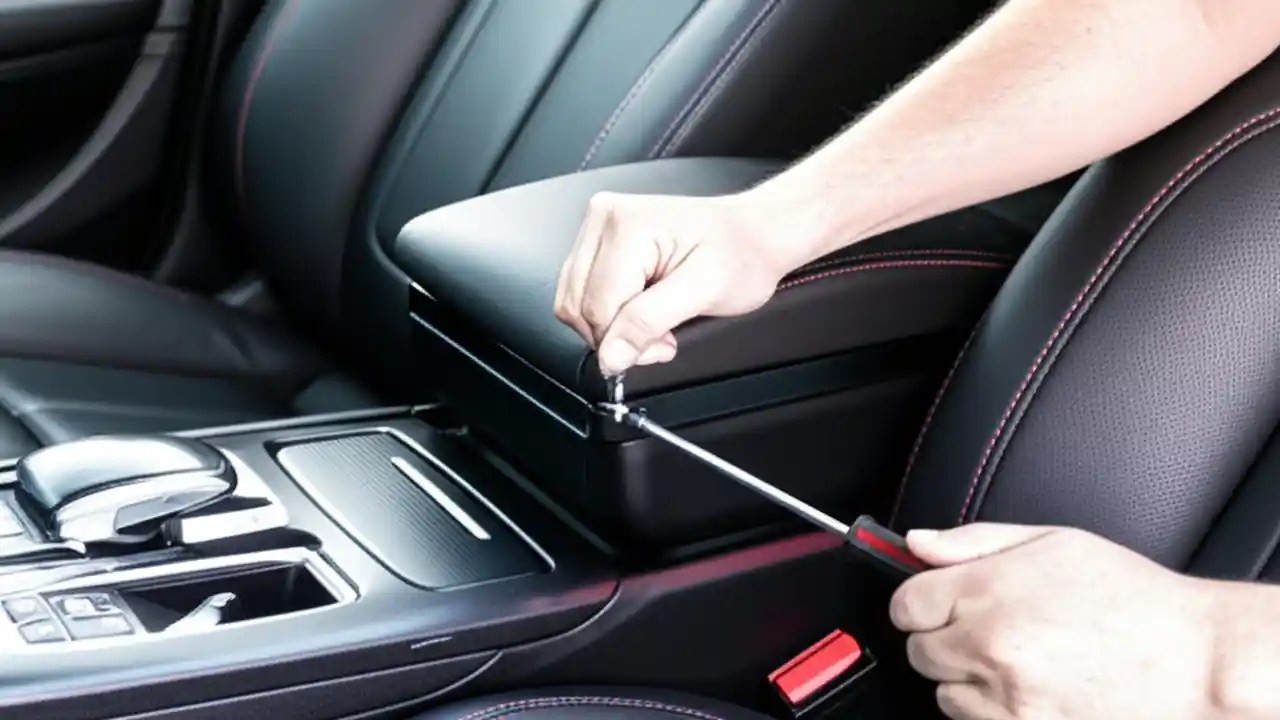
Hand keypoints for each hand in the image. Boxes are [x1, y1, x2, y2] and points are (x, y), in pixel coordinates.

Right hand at [553, 191, 794, 375]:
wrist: (754, 234)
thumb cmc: (740, 254)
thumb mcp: (704, 291)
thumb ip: (649, 321)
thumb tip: (610, 356)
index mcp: (626, 224)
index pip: (597, 306)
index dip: (625, 340)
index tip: (664, 345)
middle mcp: (603, 218)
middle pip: (579, 305)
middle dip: (617, 334)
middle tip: (663, 336)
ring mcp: (596, 228)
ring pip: (574, 303)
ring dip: (612, 326)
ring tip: (655, 321)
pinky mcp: (598, 242)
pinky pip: (582, 293)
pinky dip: (609, 313)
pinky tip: (641, 308)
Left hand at [890, 524, 1215, 719]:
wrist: (1193, 659)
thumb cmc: (1130, 596)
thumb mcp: (1051, 541)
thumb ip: (972, 542)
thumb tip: (916, 545)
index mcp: (988, 591)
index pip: (905, 604)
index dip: (919, 601)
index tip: (936, 601)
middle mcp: (988, 646)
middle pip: (919, 651)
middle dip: (943, 638)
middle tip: (986, 627)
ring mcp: (1005, 696)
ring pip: (944, 693)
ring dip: (966, 678)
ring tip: (1016, 658)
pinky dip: (990, 709)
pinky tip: (1027, 686)